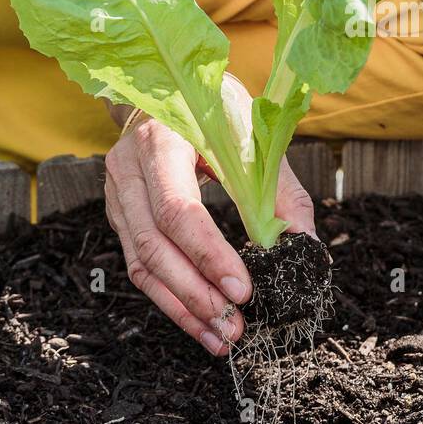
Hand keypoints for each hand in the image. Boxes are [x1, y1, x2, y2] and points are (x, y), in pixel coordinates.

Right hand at [104, 76, 314, 356]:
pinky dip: (172, 302)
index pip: (177, 209)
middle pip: (154, 245)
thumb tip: (305, 245)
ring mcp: (117, 196)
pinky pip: (141, 268)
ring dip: (184, 309)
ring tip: (223, 338)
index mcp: (160, 141)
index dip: (208, 254)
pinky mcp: (121, 217)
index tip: (243, 289)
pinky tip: (202, 326)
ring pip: (142, 265)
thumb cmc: (214, 107)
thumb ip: (278, 188)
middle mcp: (128, 170)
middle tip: (236, 324)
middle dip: (196, 293)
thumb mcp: (253, 133)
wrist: (166, 86)